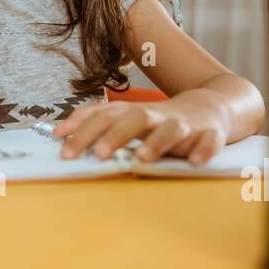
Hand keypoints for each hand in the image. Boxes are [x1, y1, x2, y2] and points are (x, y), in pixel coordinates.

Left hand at [52, 100, 227, 164]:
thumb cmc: (159, 120)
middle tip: (97, 154)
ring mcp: (184, 123)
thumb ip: (96, 124)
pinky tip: (195, 161)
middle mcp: (157, 115)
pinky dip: (203, 149)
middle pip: (135, 118)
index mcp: (134, 112)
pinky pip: (208, 140)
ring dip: (156, 142)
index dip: (83, 130)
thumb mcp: (127, 118)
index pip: (104, 115)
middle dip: (116, 135)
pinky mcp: (210, 134)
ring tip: (142, 159)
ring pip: (170, 128)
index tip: (62, 148)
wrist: (211, 107)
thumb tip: (58, 132)